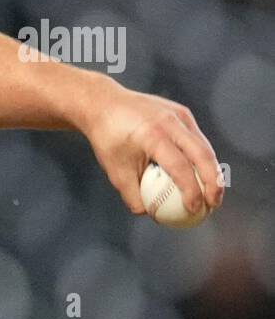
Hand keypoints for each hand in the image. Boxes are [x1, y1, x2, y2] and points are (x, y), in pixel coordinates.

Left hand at [82, 87, 223, 215]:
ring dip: (212, 170)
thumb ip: (131, 194)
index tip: (194, 210)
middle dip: (214, 182)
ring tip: (212, 193)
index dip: (191, 191)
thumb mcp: (114, 169)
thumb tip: (148, 214)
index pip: (180, 167)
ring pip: (203, 146)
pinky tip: (202, 176)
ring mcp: (178, 114)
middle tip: (214, 204)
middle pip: (202, 155)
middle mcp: (170, 122)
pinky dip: (201, 158)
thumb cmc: (108, 140)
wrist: (104, 104)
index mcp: (153, 135)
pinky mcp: (181, 112)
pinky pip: (196, 138)